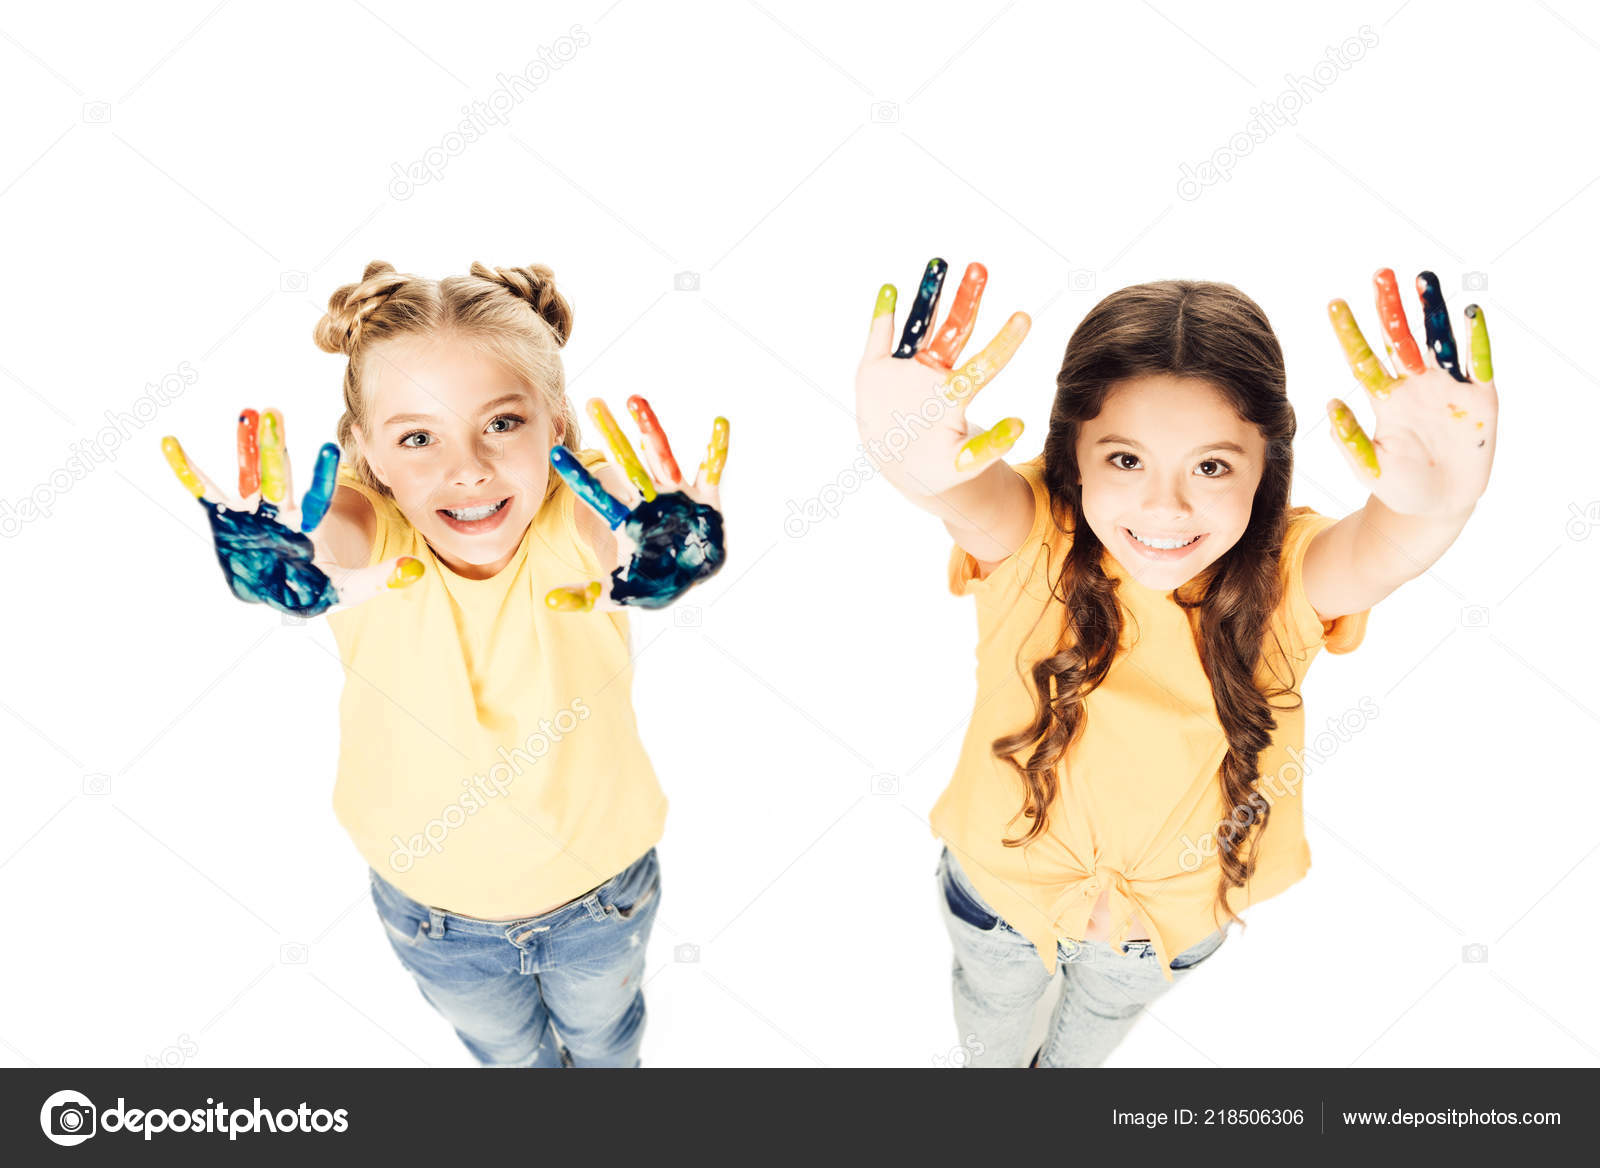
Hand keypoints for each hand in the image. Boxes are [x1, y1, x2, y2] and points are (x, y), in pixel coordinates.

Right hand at [161, 408, 422, 616]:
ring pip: (248, 473)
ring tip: (244, 413)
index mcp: (309, 526)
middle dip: (275, 446)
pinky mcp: (227, 518)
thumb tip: (418, 571)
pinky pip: (204, 492)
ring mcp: (252, 512)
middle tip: (273, 412)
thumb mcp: (350, 589)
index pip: (319, 497)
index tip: (330, 447)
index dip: (324, 475)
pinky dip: (187, 470)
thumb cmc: (316, 587)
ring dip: (244, 446)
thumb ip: (381, 578)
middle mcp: (280, 512)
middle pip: (279, 476)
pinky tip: (171, 444)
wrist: (287, 592)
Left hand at [545, 396, 726, 611]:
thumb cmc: (650, 582)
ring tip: (636, 401)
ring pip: (661, 456)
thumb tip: (548, 602)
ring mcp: (676, 494)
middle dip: (612, 434)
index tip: (554, 452)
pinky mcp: (705, 497)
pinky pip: (712, 468)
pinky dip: (717, 448)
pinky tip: (719, 423)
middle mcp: (648, 500)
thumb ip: (584, 597)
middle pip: (626, 462)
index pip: (595, 494)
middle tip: (594, 402)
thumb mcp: (616, 594)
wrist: (688, 579)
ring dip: (651, 429)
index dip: (577, 475)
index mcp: (626, 519)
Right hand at [855, 257, 1030, 496]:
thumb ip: (986, 447)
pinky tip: (890, 289)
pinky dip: (883, 316)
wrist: (900, 467)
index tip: (1025, 317)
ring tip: (938, 263)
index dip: (1002, 343)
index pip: (982, 364)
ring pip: (919, 327)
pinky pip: (879, 340)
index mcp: (954, 395)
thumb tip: (1020, 426)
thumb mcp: (961, 465)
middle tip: (980, 267)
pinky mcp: (877, 373)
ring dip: (927, 297)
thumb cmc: (938, 467)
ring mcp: (906, 371)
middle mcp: (935, 376)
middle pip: (953, 332)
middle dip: (966, 301)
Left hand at [1325, 268, 1496, 517]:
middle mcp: (1415, 386)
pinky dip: (1476, 340)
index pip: (1364, 359)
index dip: (1350, 332)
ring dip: (1433, 310)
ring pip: (1439, 341)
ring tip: (1424, 278)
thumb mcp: (1371, 468)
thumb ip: (1352, 439)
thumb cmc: (1400, 486)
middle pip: (1400, 340)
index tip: (1334, 303)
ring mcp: (1448, 389)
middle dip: (1390, 308)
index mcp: (1386, 400)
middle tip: (1380, 273)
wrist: (1440, 506)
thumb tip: (1329, 404)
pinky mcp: (1481, 399)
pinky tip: (1472, 313)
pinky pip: (1479, 364)